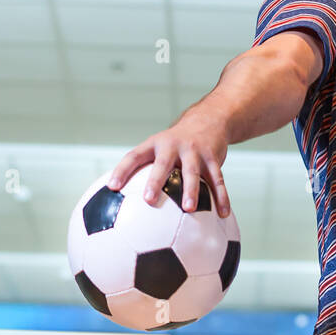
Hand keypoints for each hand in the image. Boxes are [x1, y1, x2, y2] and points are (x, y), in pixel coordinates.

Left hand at [108, 105, 230, 215]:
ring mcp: (194, 151)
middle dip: (156, 182)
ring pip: (192, 172)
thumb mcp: (159, 147)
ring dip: (191, 190)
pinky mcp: (213, 157)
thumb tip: (125, 199)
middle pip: (163, 164)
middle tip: (149, 200)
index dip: (122, 171)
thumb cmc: (177, 144)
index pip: (134, 156)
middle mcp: (173, 146)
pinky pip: (218, 179)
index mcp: (155, 145)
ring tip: (189, 209)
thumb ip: (145, 169)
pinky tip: (223, 214)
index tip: (112, 188)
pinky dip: (221, 197)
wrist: (208, 120)